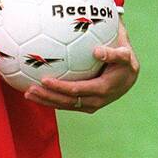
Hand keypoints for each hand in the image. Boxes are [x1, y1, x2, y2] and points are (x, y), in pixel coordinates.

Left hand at [24, 20, 139, 112]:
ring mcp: (89, 105)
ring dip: (45, 101)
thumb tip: (96, 51)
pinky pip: (65, 104)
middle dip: (47, 97)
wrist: (129, 77)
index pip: (76, 90)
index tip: (44, 80)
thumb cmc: (125, 61)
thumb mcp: (124, 55)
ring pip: (64, 105)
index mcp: (103, 89)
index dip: (59, 87)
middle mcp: (95, 101)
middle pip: (66, 101)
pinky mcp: (84, 105)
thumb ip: (113, 53)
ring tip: (27, 94)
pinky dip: (50, 100)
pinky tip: (36, 93)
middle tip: (30, 90)